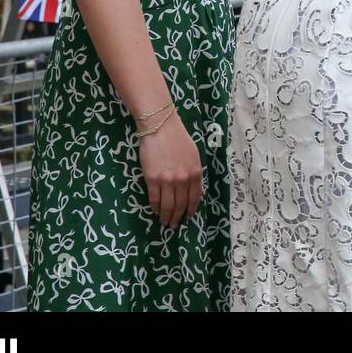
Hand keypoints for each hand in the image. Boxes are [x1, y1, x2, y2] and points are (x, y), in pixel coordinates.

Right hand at [137, 110, 204, 229]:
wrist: (160, 127)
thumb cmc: (178, 139)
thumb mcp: (194, 157)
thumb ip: (196, 176)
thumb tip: (199, 194)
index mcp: (196, 173)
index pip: (195, 198)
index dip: (191, 210)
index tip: (187, 217)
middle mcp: (183, 179)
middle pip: (181, 205)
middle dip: (178, 218)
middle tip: (174, 225)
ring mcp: (167, 180)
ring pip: (167, 206)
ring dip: (166, 217)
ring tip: (165, 222)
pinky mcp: (152, 179)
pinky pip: (154, 199)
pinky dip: (155, 208)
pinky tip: (156, 211)